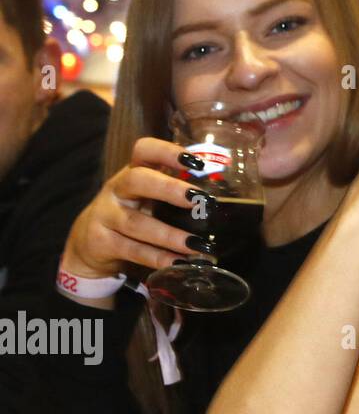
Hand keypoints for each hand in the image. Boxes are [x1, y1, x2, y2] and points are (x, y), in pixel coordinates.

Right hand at [62, 137, 216, 277]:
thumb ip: (173, 190)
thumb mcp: (146, 196)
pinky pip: (132, 250)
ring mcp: (105, 216)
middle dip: (169, 188)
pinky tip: (180, 262)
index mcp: (131, 172)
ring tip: (199, 244)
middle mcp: (116, 190)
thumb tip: (216, 197)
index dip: (167, 152)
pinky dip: (158, 258)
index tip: (196, 163)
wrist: (87, 244)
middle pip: (137, 180)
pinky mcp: (101, 242)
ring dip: (170, 235)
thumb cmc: (130, 213)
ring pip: (136, 223)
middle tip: (200, 200)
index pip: (144, 150)